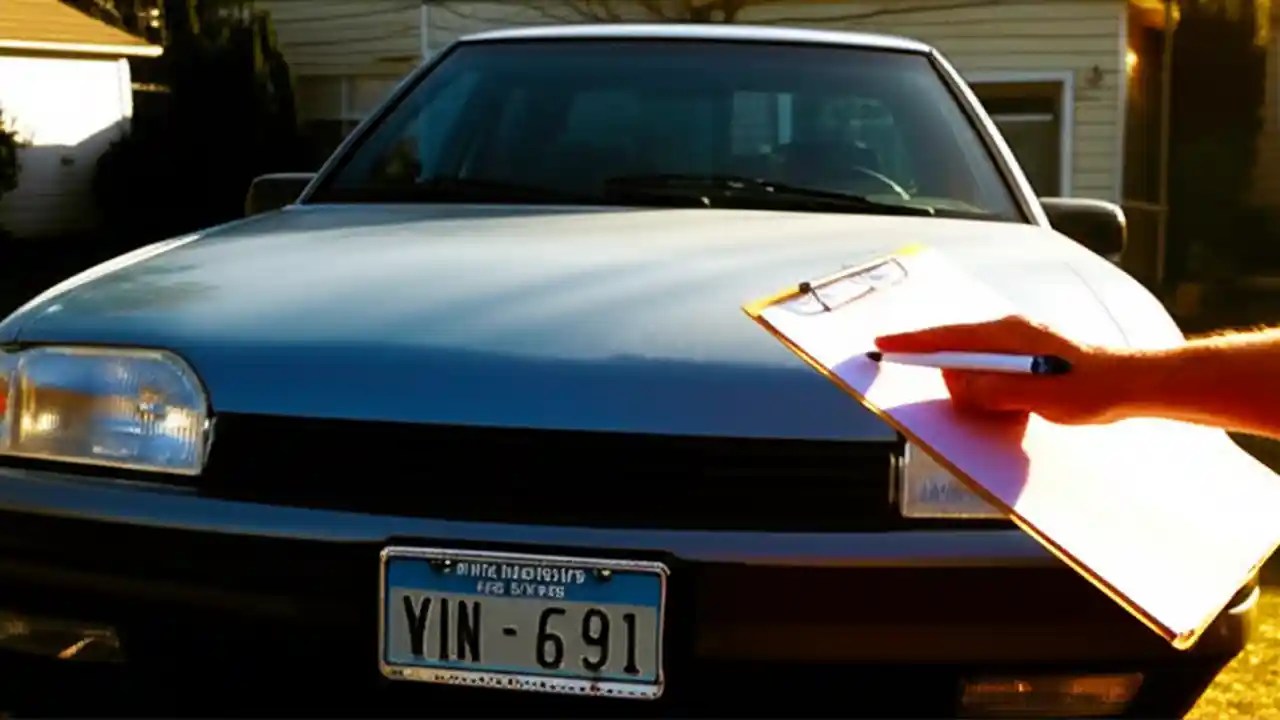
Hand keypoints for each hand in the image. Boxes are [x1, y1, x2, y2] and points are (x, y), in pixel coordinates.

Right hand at [874, 315, 1132, 424]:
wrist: (1131, 384)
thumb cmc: (1091, 387)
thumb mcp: (1036, 395)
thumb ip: (992, 389)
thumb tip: (958, 385)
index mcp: (1010, 333)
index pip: (949, 336)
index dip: (914, 342)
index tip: (885, 344)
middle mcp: (1012, 331)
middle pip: (958, 346)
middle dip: (941, 366)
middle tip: (938, 389)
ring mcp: (1022, 341)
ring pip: (976, 359)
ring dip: (970, 381)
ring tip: (982, 404)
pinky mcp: (1031, 354)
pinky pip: (994, 366)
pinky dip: (985, 382)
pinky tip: (996, 401)